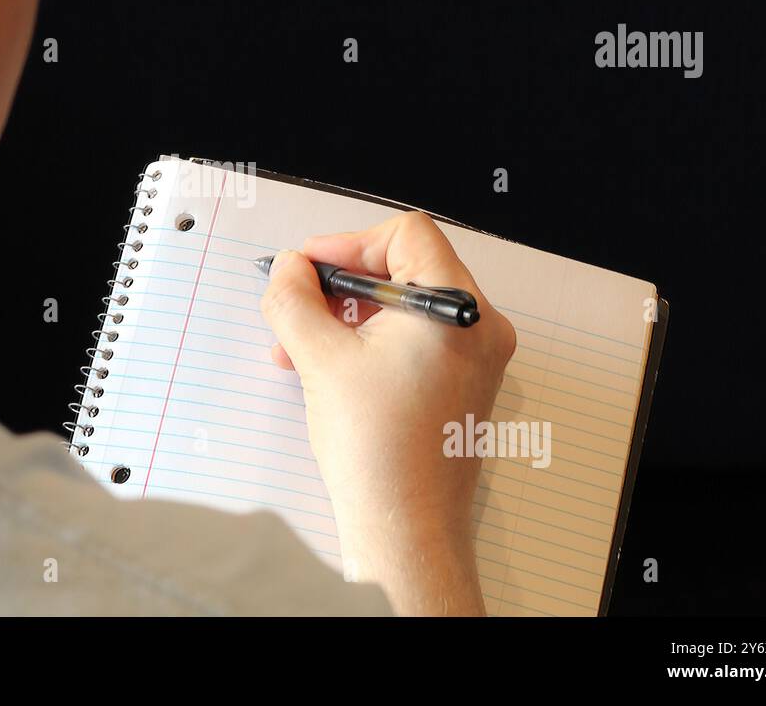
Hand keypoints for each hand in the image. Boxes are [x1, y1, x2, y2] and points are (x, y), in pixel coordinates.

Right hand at [259, 212, 516, 614]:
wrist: (406, 528)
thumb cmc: (381, 454)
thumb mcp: (319, 358)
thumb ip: (294, 298)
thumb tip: (288, 269)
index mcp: (456, 308)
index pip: (405, 235)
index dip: (348, 244)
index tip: (308, 268)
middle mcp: (477, 325)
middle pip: (404, 267)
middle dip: (340, 285)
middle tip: (297, 304)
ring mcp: (474, 356)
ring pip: (403, 305)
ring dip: (347, 315)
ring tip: (299, 346)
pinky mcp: (460, 382)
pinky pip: (413, 338)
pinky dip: (369, 340)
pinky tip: (326, 366)